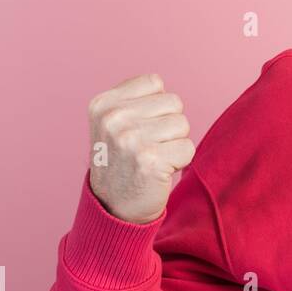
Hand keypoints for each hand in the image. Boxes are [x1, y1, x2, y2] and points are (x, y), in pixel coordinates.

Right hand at [87, 73, 194, 223]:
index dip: (156, 106)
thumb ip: (135, 100)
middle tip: (147, 147)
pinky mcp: (150, 160)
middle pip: (174, 102)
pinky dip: (180, 161)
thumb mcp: (113, 123)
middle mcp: (113, 118)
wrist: (114, 208)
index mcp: (103, 104)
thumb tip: (164, 88)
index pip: (154, 82)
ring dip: (175, 144)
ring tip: (153, 158)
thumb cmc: (122, 161)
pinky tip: (160, 171)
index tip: (139, 128)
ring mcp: (130, 139)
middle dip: (169, 126)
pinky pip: (188, 148)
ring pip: (183, 124)